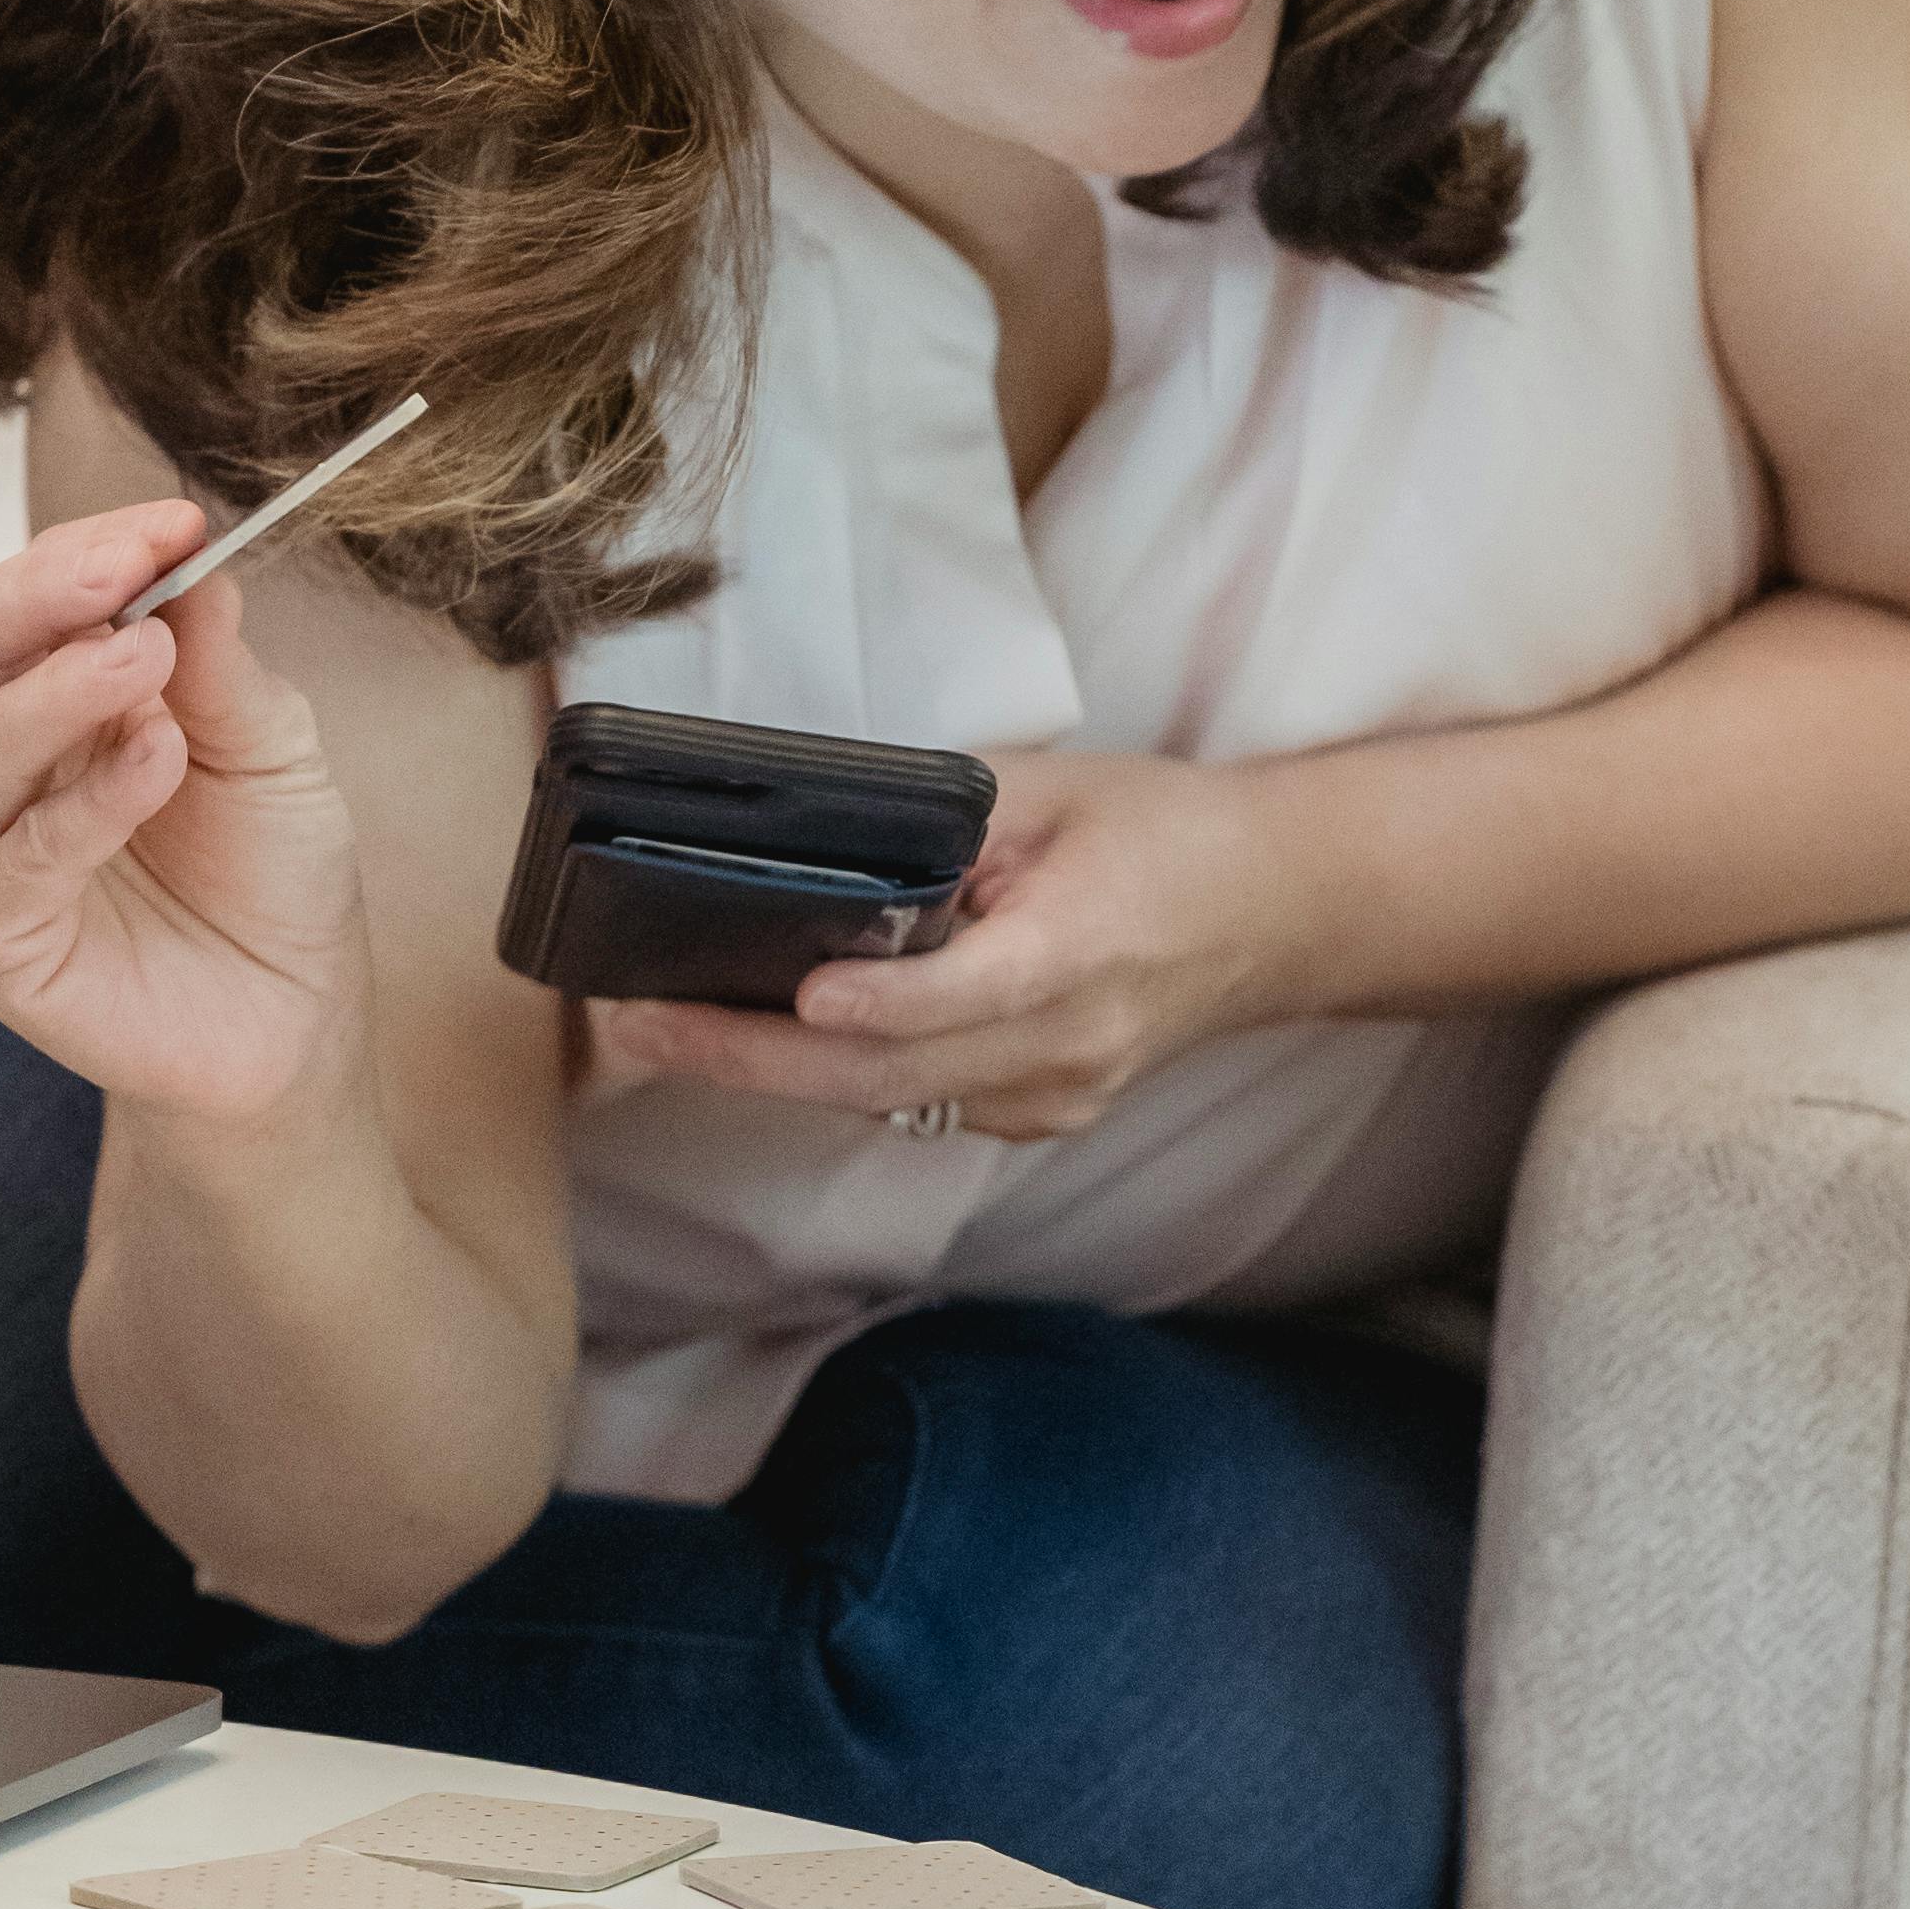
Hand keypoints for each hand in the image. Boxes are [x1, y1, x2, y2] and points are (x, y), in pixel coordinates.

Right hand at [0, 504, 372, 1135]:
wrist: (290, 1025)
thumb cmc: (269, 879)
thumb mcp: (267, 748)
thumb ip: (220, 665)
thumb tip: (195, 562)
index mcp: (45, 702)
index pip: (30, 599)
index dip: (92, 548)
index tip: (177, 518)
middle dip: (48, 591)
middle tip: (129, 562)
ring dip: (65, 688)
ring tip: (145, 654)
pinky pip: (21, 858)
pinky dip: (88, 800)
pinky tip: (156, 758)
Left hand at [585, 745, 1298, 1139]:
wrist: (1272, 913)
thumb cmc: (1162, 833)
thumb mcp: (1055, 791)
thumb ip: (947, 824)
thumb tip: (827, 848)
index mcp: (1082, 952)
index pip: (972, 993)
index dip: (881, 1002)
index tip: (799, 991)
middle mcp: (1067, 1047)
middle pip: (890, 1074)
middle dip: (749, 1055)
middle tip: (637, 1026)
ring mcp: (1054, 1097)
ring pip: (888, 1101)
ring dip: (770, 1072)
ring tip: (660, 1031)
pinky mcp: (1039, 1117)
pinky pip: (916, 1104)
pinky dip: (834, 1075)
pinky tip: (760, 1039)